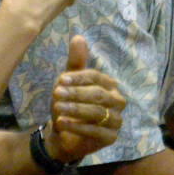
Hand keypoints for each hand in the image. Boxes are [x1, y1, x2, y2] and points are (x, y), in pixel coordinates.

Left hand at [45, 36, 125, 162]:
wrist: (63, 134)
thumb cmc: (68, 104)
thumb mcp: (68, 83)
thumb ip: (75, 62)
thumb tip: (78, 37)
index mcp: (109, 85)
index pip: (96, 77)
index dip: (78, 78)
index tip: (60, 81)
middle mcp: (117, 101)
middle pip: (98, 95)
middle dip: (76, 94)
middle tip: (56, 94)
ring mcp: (116, 120)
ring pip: (97, 113)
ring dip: (75, 109)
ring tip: (57, 108)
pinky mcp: (111, 138)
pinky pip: (96, 132)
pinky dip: (78, 127)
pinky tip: (62, 123)